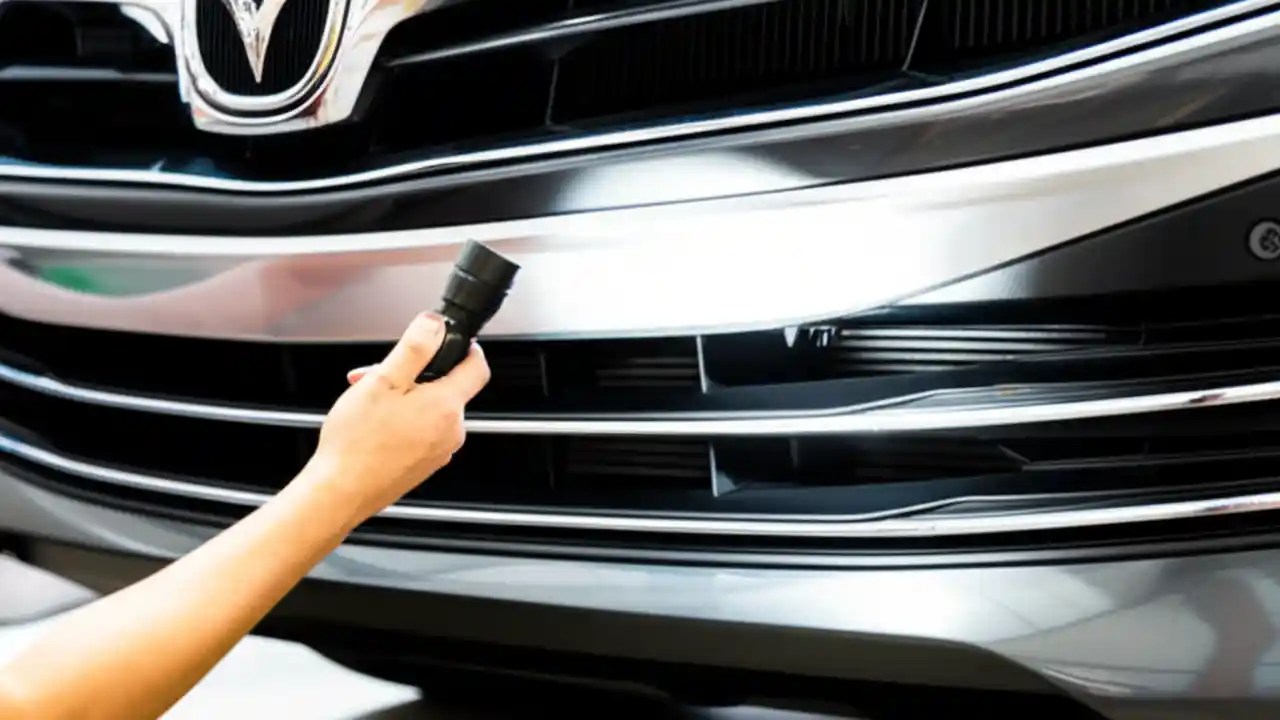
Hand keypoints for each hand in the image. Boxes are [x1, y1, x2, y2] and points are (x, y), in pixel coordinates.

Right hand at [302, 312, 489, 522]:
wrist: (339, 492)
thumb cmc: (357, 442)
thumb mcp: (383, 381)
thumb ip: (414, 348)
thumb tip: (434, 324)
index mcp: (447, 407)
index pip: (478, 367)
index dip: (466, 347)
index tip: (448, 340)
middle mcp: (451, 432)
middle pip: (446, 387)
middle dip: (414, 374)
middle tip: (380, 374)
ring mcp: (438, 452)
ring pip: (430, 410)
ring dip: (403, 397)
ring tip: (368, 400)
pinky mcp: (422, 465)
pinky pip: (421, 432)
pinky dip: (401, 421)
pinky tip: (373, 424)